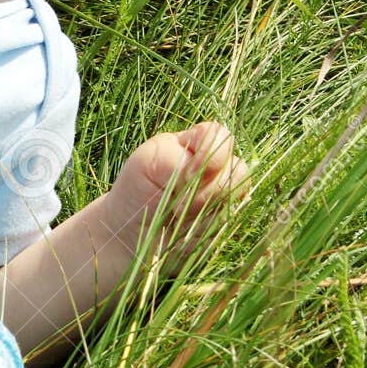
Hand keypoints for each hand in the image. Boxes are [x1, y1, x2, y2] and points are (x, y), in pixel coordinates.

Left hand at [105, 121, 251, 272]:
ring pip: (235, 197)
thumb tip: (202, 168)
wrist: (130, 232)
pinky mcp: (225, 218)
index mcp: (194, 144)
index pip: (218, 136)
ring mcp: (224, 192)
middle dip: (206, 192)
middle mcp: (215, 165)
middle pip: (236, 169)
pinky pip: (230, 221)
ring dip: (205, 211)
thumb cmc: (135, 191)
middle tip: (176, 204)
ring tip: (178, 216)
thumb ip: (175, 158)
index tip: (184, 176)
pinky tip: (186, 229)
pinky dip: (206, 228)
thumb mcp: (145, 165)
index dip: (209, 154)